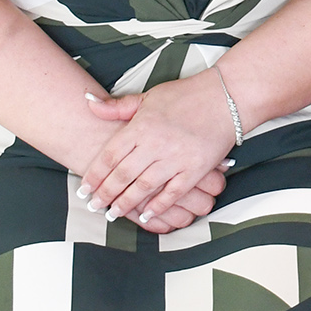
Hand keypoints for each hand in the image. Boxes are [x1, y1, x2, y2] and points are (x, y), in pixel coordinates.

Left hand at [78, 73, 236, 225]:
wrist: (227, 97)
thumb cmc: (186, 95)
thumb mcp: (148, 97)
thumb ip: (117, 106)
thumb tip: (88, 103)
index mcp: (142, 125)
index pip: (110, 156)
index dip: (94, 175)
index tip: (84, 189)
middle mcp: (156, 143)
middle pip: (122, 175)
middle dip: (105, 194)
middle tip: (94, 206)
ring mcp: (176, 158)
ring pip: (143, 187)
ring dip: (126, 203)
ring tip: (113, 213)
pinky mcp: (196, 169)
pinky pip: (172, 193)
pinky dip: (158, 206)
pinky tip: (146, 215)